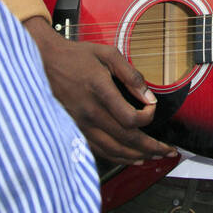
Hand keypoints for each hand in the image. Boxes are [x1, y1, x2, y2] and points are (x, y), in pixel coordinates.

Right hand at [24, 16, 176, 164]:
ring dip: (136, 157)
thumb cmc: (76, 56)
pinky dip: (117, 157)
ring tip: (153, 157)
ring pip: (113, 150)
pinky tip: (129, 158)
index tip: (153, 108)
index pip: (130, 119)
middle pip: (126, 140)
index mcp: (100, 91)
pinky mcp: (75, 129)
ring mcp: (81, 124)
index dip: (148, 118)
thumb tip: (148, 96)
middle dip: (151, 148)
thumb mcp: (107, 54)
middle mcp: (90, 113)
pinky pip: (98, 150)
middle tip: (167, 151)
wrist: (45, 61)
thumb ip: (130, 74)